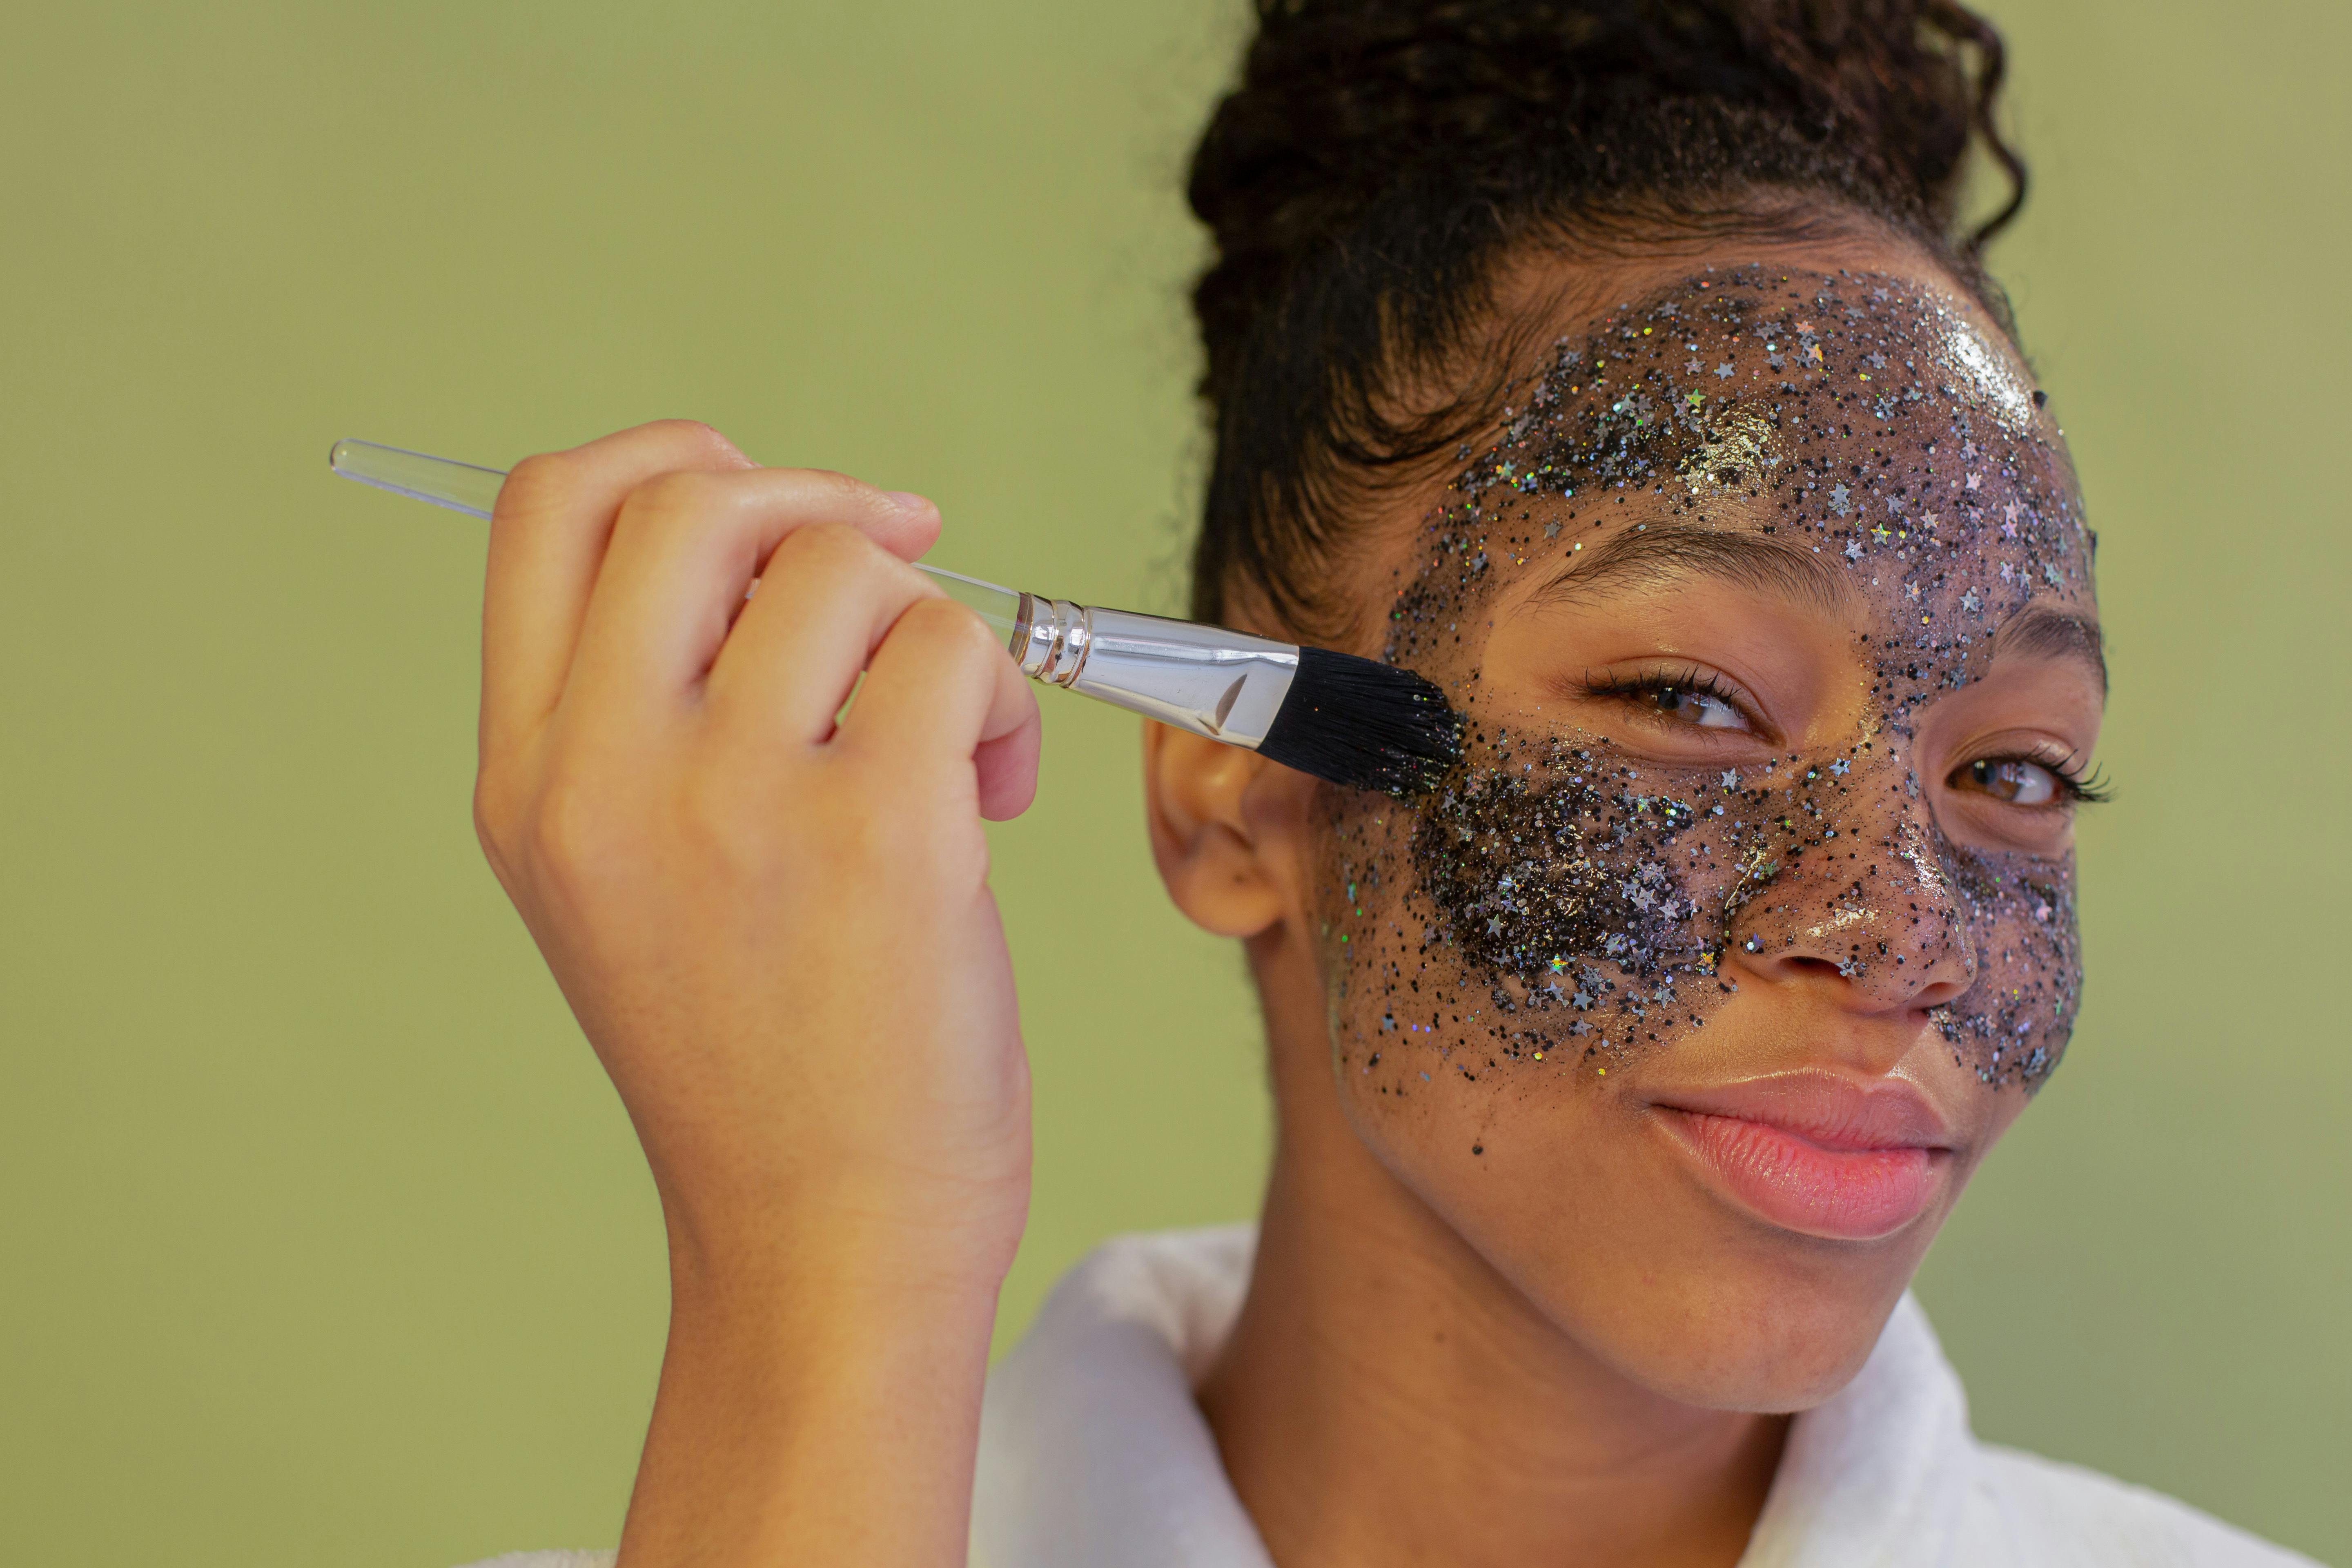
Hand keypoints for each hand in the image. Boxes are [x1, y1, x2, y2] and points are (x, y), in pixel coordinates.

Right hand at [470, 420, 1040, 1564]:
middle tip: (898, 579)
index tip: (773, 500)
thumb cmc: (764, 1058)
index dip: (669, 459)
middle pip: (692, 499)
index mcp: (531, 783)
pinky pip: (954, 646)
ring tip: (957, 739)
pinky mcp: (880, 831)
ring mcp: (733, 801)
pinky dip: (1001, 692)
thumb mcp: (637, 882)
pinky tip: (999, 788)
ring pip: (847, 565)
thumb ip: (661, 710)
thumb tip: (796, 539)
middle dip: (818, 507)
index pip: (548, 511)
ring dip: (933, 625)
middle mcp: (604, 779)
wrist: (824, 1242)